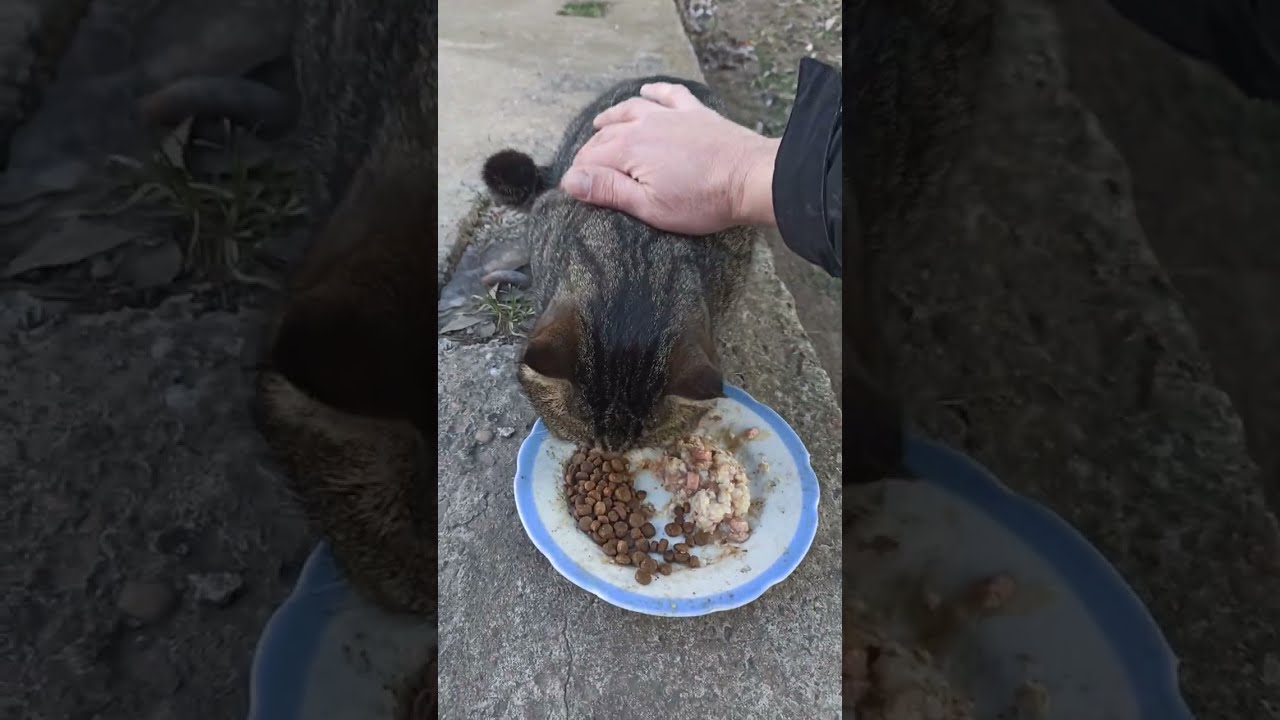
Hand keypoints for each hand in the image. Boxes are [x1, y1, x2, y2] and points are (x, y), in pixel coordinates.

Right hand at [560, 82, 779, 234]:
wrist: (750, 177)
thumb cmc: (702, 200)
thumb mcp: (649, 206)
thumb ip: (608, 191)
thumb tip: (570, 180)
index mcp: (629, 148)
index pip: (591, 158)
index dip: (579, 174)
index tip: (575, 189)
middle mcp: (644, 123)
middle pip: (607, 134)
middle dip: (591, 150)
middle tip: (586, 168)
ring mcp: (671, 115)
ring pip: (632, 109)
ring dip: (612, 116)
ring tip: (600, 124)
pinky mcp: (695, 113)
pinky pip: (669, 94)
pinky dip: (655, 90)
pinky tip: (647, 89)